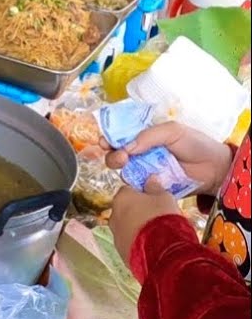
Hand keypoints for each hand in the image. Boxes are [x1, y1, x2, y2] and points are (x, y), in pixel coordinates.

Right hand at [103, 122, 234, 196]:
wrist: (215, 168)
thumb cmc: (196, 145)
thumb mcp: (173, 131)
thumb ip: (149, 135)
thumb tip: (126, 147)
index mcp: (144, 137)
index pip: (120, 136)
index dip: (108, 138)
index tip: (104, 142)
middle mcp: (141, 154)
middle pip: (116, 154)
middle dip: (112, 155)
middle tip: (121, 157)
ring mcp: (145, 171)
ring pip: (123, 171)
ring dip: (121, 168)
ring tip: (128, 166)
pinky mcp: (151, 187)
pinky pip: (137, 187)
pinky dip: (136, 184)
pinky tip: (144, 180)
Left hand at [108, 177, 181, 264]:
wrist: (161, 251)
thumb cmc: (163, 218)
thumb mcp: (165, 198)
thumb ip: (155, 187)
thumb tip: (150, 179)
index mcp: (122, 198)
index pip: (128, 190)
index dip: (142, 193)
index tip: (154, 199)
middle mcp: (114, 215)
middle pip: (125, 209)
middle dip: (138, 211)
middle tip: (157, 216)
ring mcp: (115, 235)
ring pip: (126, 227)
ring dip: (137, 227)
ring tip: (156, 233)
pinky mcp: (120, 251)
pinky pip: (129, 242)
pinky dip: (138, 242)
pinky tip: (152, 245)